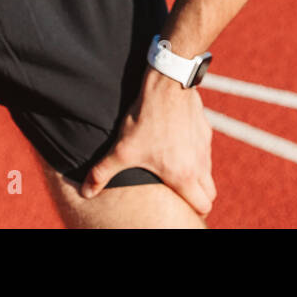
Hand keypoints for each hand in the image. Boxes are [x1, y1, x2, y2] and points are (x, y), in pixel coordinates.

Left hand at [81, 67, 215, 216]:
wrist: (167, 84)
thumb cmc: (146, 119)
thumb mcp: (122, 149)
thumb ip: (102, 173)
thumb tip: (86, 192)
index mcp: (184, 176)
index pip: (203, 206)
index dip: (195, 211)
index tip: (182, 209)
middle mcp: (200, 164)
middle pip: (210, 193)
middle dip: (198, 197)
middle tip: (181, 195)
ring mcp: (205, 146)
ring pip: (208, 171)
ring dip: (197, 175)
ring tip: (176, 170)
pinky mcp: (205, 129)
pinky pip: (205, 149)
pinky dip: (196, 153)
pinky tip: (177, 144)